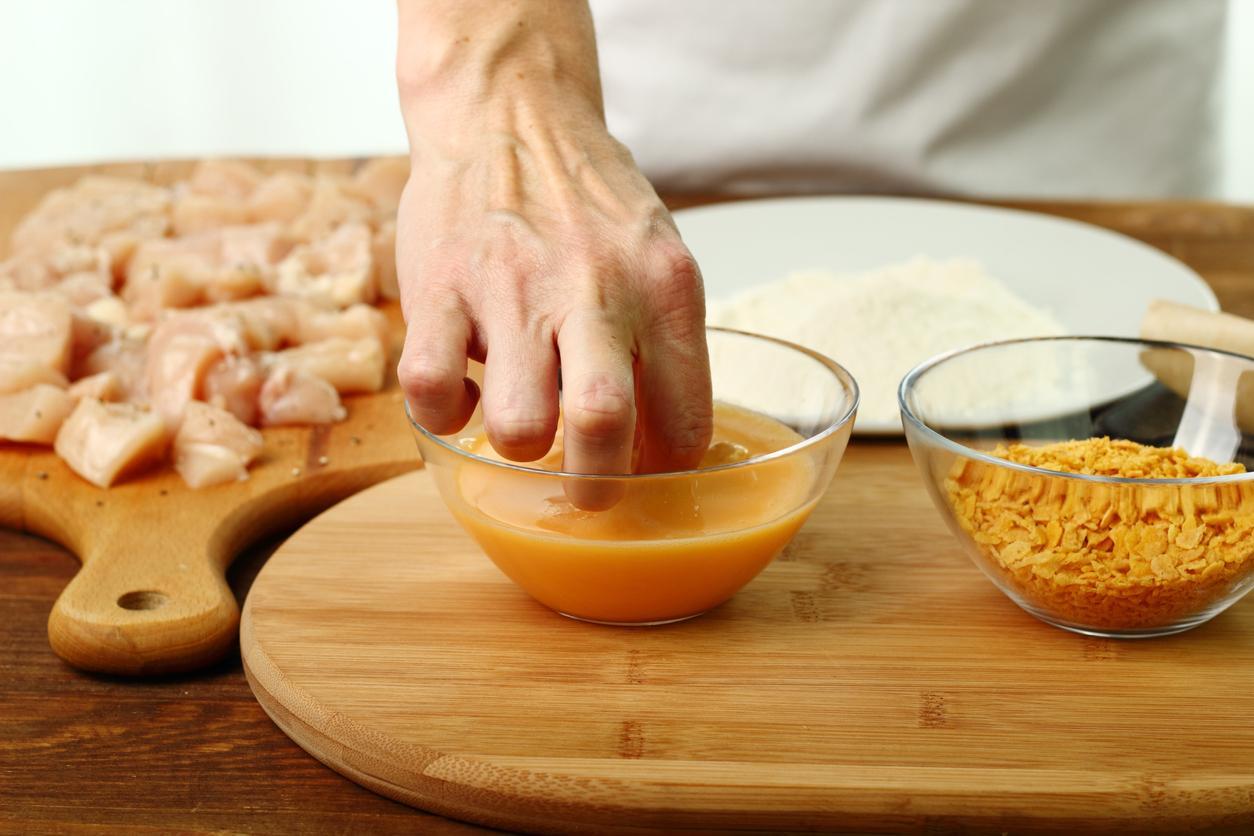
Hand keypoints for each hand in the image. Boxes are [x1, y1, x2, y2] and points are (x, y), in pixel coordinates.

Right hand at [394, 2, 712, 506]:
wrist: (510, 112)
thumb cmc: (586, 200)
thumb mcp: (658, 255)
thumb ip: (665, 342)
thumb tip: (663, 445)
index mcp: (665, 287)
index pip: (686, 420)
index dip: (664, 468)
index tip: (644, 471)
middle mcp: (595, 288)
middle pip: (602, 425)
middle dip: (594, 486)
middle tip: (585, 489)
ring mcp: (512, 288)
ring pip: (518, 425)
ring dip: (519, 446)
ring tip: (521, 420)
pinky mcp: (439, 288)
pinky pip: (433, 392)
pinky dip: (446, 415)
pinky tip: (464, 393)